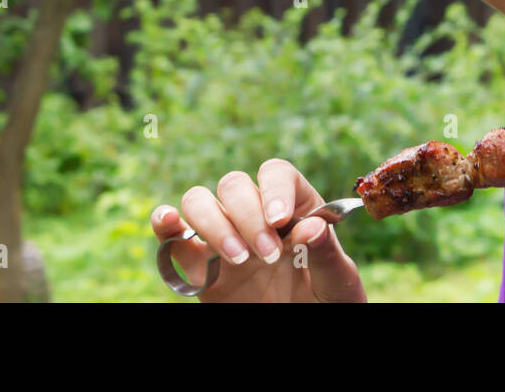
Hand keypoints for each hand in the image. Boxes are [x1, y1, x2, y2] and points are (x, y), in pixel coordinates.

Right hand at [151, 157, 365, 301]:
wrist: (305, 331)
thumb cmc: (329, 301)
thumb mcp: (339, 283)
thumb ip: (328, 255)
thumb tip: (311, 228)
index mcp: (294, 207)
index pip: (276, 173)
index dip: (274, 189)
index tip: (280, 221)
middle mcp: (255, 215)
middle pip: (235, 184)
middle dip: (248, 216)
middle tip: (268, 255)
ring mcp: (224, 237)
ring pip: (199, 201)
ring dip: (213, 223)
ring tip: (238, 259)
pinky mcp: (198, 268)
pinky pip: (172, 237)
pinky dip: (165, 223)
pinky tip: (169, 221)